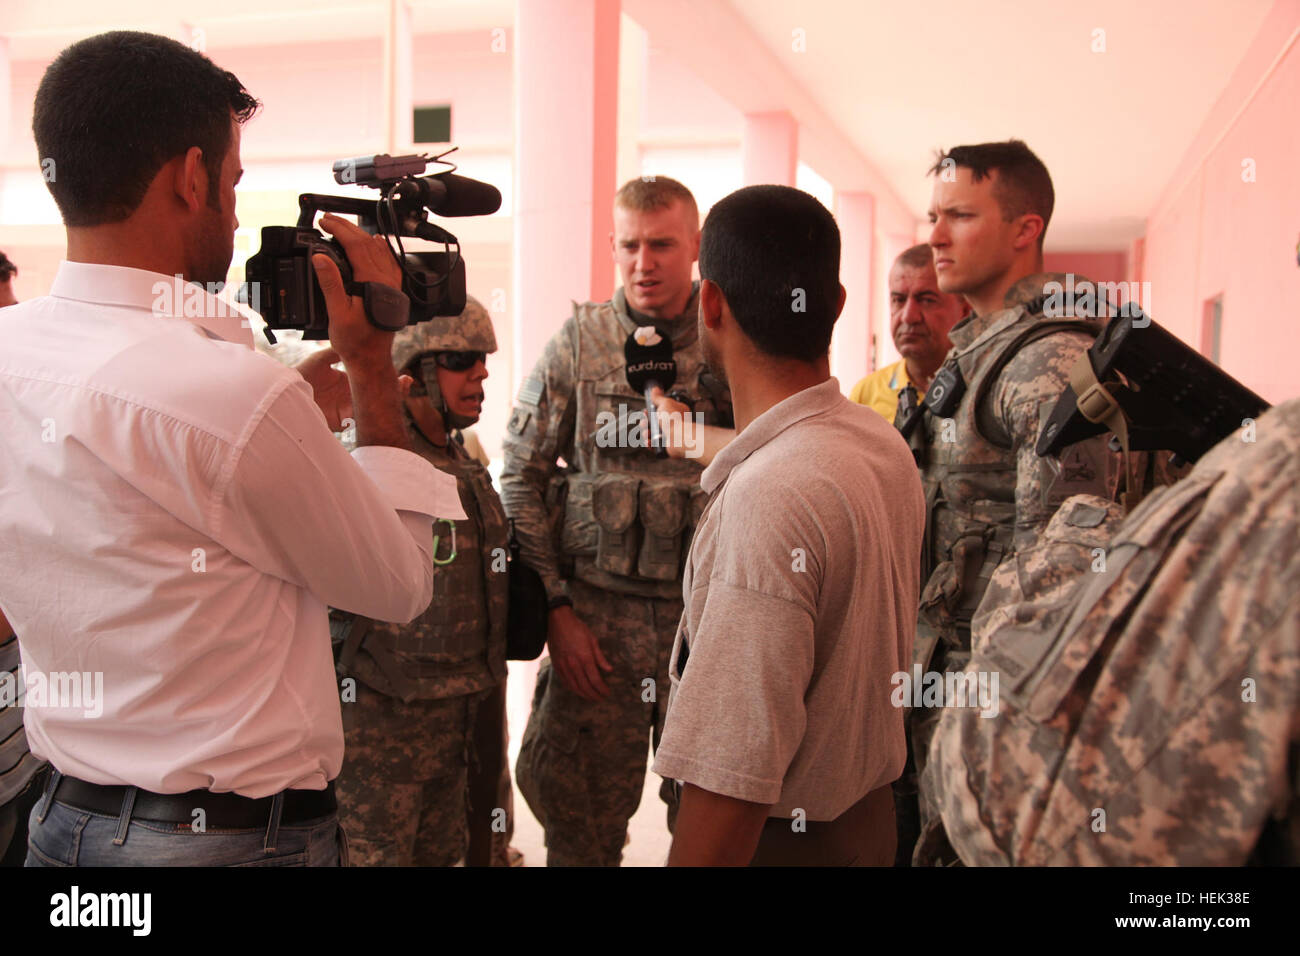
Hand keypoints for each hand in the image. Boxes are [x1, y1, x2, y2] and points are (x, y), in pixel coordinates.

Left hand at [294, 347, 414, 430]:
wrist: (285, 393)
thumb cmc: (301, 375)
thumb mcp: (321, 359)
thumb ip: (338, 352)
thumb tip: (355, 340)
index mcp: (347, 381)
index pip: (371, 380)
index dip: (386, 378)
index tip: (402, 374)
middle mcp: (349, 396)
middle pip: (376, 395)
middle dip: (395, 390)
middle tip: (406, 382)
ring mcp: (346, 410)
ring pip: (372, 409)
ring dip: (387, 402)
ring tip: (398, 390)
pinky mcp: (340, 423)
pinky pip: (358, 421)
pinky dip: (370, 416)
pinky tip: (379, 405)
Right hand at [313, 213, 402, 371]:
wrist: (371, 360)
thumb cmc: (355, 342)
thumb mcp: (337, 313)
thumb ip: (330, 283)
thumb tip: (320, 258)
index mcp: (374, 283)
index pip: (356, 246)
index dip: (339, 229)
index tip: (324, 221)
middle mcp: (387, 281)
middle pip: (368, 243)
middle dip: (347, 227)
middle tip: (329, 219)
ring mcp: (392, 286)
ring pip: (379, 250)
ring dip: (361, 235)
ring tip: (343, 226)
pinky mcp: (392, 292)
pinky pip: (389, 263)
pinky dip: (379, 249)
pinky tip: (376, 243)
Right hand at [547, 605, 611, 699]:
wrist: (557, 622)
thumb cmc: (577, 628)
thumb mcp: (592, 640)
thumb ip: (600, 657)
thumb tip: (609, 669)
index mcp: (585, 658)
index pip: (595, 680)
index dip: (602, 689)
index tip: (607, 693)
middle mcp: (574, 665)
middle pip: (585, 686)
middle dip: (594, 695)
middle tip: (601, 698)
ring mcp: (564, 666)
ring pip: (574, 687)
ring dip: (584, 695)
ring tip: (591, 698)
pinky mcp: (557, 666)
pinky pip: (565, 682)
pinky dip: (573, 689)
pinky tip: (578, 690)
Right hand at [649, 386, 693, 459]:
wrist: (680, 437)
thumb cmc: (675, 420)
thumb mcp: (665, 403)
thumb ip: (658, 397)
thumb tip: (655, 389)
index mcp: (675, 413)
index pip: (660, 411)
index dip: (650, 412)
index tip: (645, 412)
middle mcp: (673, 424)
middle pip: (654, 423)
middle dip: (646, 423)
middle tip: (644, 423)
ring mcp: (670, 436)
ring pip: (653, 435)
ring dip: (646, 434)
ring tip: (647, 433)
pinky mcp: (666, 446)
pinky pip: (654, 445)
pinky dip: (650, 444)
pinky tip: (649, 442)